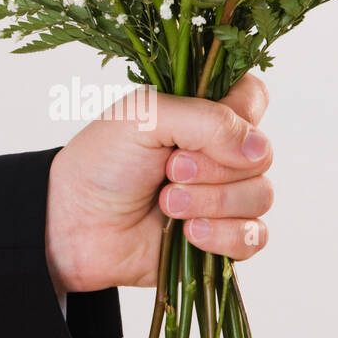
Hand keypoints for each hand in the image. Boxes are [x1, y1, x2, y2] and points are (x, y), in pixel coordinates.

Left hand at [45, 74, 273, 293]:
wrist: (74, 225)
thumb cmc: (102, 162)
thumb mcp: (145, 117)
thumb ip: (207, 121)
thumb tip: (258, 150)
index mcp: (204, 113)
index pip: (254, 98)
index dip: (240, 116)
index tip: (205, 129)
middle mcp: (221, 153)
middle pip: (262, 155)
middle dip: (213, 168)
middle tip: (168, 171)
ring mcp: (224, 197)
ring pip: (260, 197)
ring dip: (212, 202)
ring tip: (167, 204)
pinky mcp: (222, 239)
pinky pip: (253, 238)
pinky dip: (223, 236)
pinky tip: (190, 234)